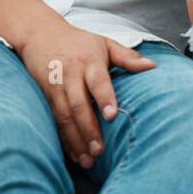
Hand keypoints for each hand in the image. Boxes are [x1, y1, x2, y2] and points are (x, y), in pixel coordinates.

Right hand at [15, 24, 154, 168]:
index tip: (112, 116)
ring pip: (64, 116)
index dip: (104, 98)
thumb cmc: (79, 41)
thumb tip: (152, 66)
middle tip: (99, 150)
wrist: (40, 33)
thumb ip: (127, 57)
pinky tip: (72, 155)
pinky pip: (53, 121)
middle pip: (78, 104)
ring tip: (87, 160)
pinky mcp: (44, 96)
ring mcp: (55, 87)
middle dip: (88, 129)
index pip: (98, 82)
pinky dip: (62, 139)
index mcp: (89, 61)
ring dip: (75, 140)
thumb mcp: (104, 43)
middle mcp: (71, 75)